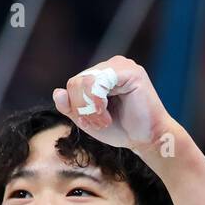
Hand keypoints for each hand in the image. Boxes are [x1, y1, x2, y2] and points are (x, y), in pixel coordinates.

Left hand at [52, 56, 169, 151]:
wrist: (147, 139)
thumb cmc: (121, 129)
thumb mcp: (88, 119)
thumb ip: (71, 107)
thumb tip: (57, 92)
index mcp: (100, 75)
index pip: (73, 84)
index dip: (75, 107)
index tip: (90, 123)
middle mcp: (110, 66)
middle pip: (76, 82)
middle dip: (81, 108)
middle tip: (98, 123)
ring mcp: (120, 66)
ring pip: (84, 81)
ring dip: (89, 108)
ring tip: (103, 120)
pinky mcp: (130, 71)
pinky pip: (99, 82)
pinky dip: (97, 104)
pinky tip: (107, 116)